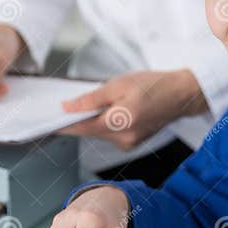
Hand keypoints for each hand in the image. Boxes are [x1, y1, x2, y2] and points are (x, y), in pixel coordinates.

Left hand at [60, 69, 208, 149]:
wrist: (181, 95)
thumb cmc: (154, 86)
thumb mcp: (119, 84)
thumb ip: (91, 98)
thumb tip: (68, 108)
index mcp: (119, 123)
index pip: (80, 128)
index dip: (62, 125)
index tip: (46, 121)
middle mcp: (123, 139)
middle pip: (89, 132)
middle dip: (79, 119)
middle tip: (69, 105)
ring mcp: (129, 143)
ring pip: (100, 133)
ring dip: (94, 120)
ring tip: (98, 103)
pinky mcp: (133, 142)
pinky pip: (111, 134)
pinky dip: (106, 123)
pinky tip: (111, 110)